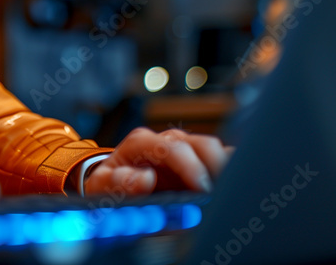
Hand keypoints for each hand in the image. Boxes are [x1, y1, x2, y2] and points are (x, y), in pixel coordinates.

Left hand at [84, 127, 232, 195]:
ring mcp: (187, 150)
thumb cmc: (110, 187)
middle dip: (216, 167)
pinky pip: (224, 162)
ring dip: (226, 171)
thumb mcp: (104, 187)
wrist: (116, 189)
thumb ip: (118, 183)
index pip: (173, 148)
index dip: (191, 167)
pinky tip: (231, 192)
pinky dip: (231, 175)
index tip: (203, 188)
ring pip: (218, 151)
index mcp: (142, 143)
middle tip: (222, 193)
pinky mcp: (201, 162)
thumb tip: (144, 179)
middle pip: (203, 145)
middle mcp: (167, 141)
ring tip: (228, 194)